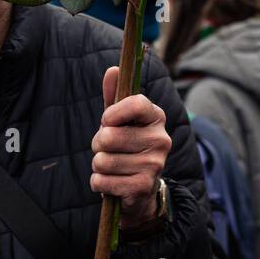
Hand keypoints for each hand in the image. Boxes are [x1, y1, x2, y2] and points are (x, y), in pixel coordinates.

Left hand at [90, 66, 171, 226]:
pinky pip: (103, 181)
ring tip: (110, 166)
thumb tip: (112, 70)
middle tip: (107, 148)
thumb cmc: (125, 145)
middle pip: (109, 136)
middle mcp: (161, 139)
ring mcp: (155, 164)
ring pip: (103, 161)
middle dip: (98, 144)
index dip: (113, 113)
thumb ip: (113, 96)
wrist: (139, 188)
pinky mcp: (143, 186)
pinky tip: (111, 182)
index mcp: (156, 117)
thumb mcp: (118, 120)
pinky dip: (99, 183)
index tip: (106, 121)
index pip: (136, 103)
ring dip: (98, 165)